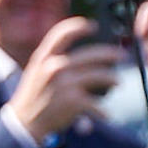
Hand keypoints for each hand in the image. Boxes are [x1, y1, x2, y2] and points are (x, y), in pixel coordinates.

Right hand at [3, 17, 121, 139]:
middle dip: (110, 53)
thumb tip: (82, 54)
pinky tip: (106, 115)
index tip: (93, 25)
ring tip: (118, 82)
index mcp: (43, 57)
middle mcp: (54, 67)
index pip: (61, 34)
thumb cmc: (36, 95)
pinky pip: (97, 104)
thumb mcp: (38, 71)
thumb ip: (54, 60)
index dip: (78, 27)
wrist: (25, 122)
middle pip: (91, 55)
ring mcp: (65, 83)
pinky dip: (103, 111)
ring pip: (101, 76)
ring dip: (113, 79)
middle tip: (122, 55)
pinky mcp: (73, 101)